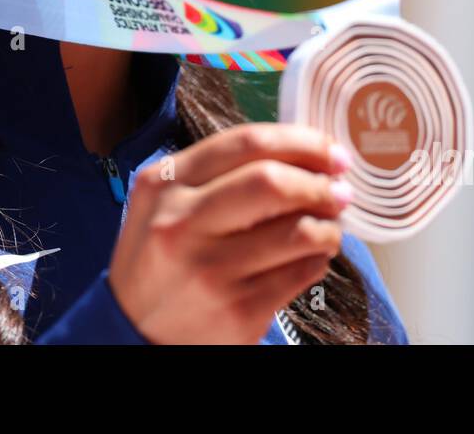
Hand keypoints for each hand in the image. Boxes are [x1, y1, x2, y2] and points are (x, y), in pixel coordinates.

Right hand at [107, 122, 352, 343]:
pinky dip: (318, 260)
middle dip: (319, 184)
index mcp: (164, 183)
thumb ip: (219, 173)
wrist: (134, 330)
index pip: (245, 143)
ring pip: (298, 231)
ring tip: (328, 228)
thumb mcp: (165, 203)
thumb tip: (304, 156)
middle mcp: (181, 223)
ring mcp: (210, 270)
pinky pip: (301, 273)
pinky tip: (310, 258)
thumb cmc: (162, 258)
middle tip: (339, 191)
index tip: (331, 152)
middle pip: (272, 182)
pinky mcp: (238, 311)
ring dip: (329, 226)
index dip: (302, 142)